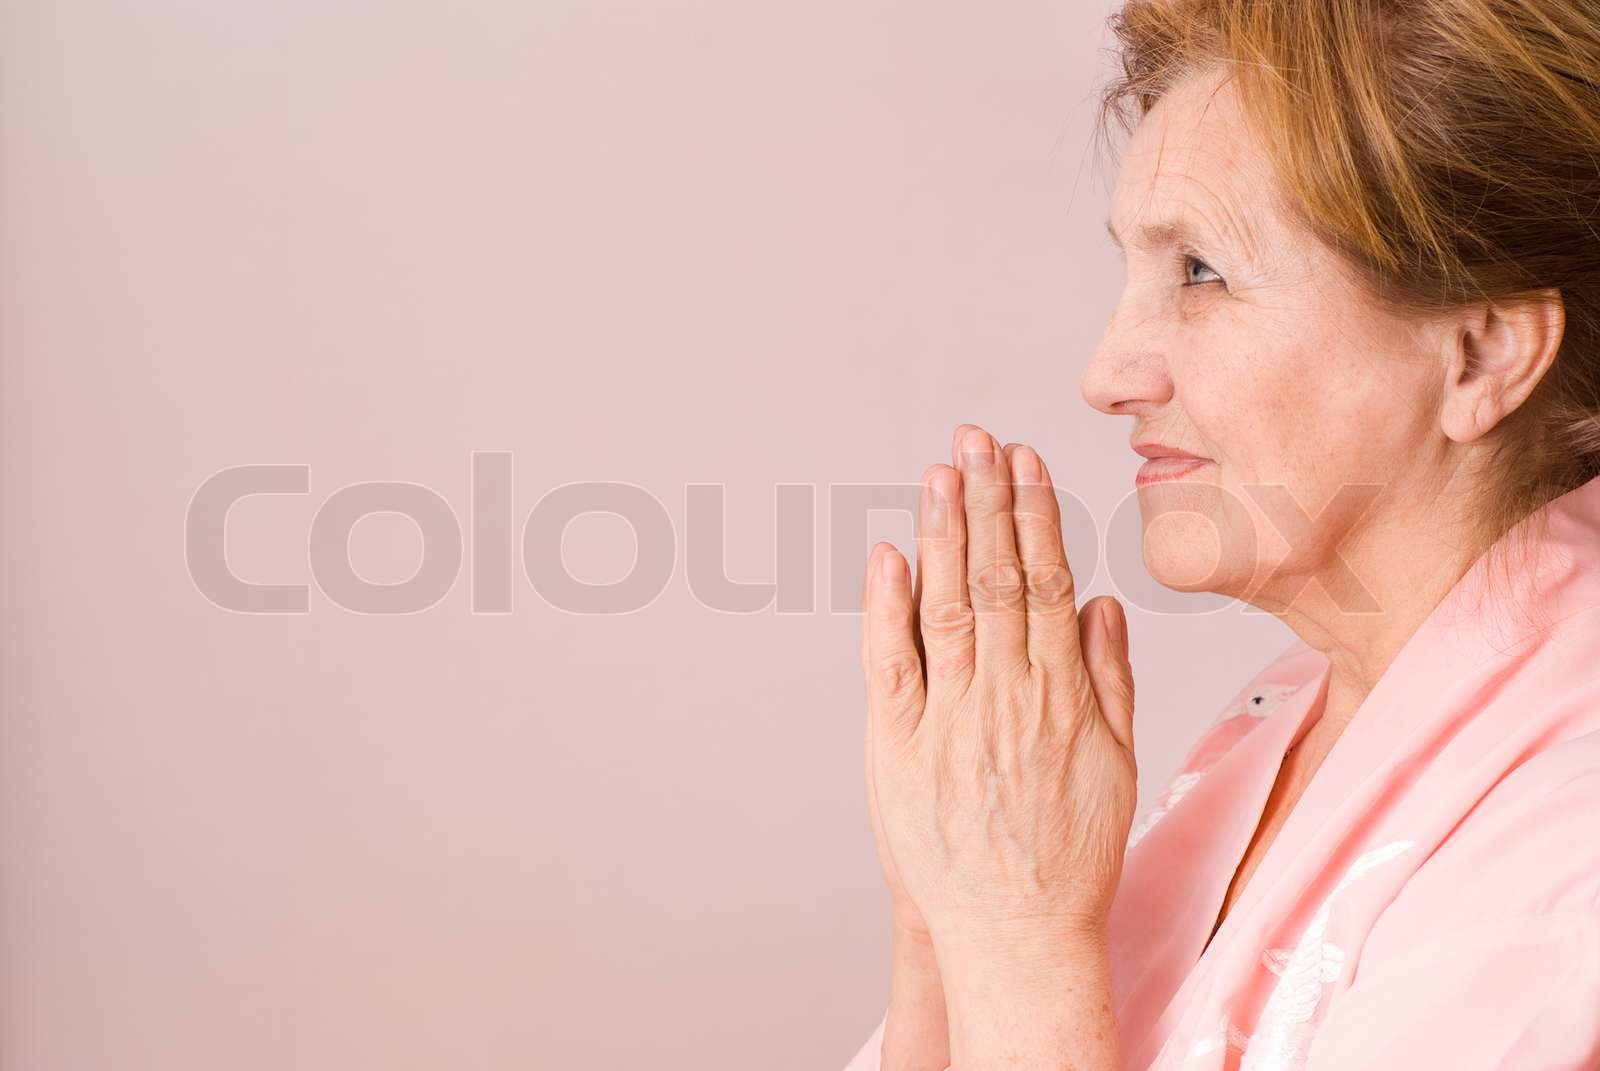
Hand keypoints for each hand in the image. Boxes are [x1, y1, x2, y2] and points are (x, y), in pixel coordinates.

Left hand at [859, 425, 1137, 968]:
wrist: (1018, 935)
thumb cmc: (1068, 853)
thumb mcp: (1115, 762)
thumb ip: (1109, 677)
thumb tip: (1100, 600)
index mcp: (1063, 694)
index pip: (1048, 581)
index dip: (1034, 515)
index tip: (1025, 461)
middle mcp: (1008, 696)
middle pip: (997, 578)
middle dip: (987, 501)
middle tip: (978, 438)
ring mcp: (951, 720)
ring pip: (948, 605)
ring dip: (944, 533)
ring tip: (943, 470)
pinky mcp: (900, 748)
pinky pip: (893, 665)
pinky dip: (887, 607)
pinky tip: (889, 554)